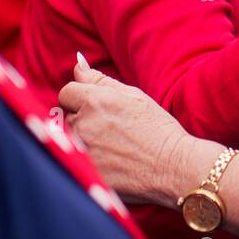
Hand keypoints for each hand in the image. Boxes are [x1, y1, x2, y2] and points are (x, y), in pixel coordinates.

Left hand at [59, 59, 218, 207]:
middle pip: (66, 117)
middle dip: (82, 120)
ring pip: (68, 140)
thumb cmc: (158, 129)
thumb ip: (100, 79)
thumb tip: (78, 64)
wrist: (172, 168)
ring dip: (82, 141)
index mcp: (95, 101)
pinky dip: (87, 161)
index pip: (67, 92)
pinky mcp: (84, 174)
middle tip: (110, 130)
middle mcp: (83, 125)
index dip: (81, 99)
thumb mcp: (134, 96)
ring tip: (111, 147)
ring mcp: (82, 152)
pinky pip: (75, 162)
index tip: (98, 109)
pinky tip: (110, 163)